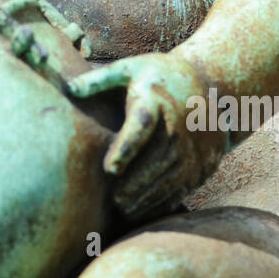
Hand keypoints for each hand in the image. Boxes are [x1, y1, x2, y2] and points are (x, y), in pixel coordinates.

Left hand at [69, 51, 224, 220]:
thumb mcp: (132, 68)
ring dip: (150, 195)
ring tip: (125, 208)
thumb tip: (69, 88)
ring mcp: (194, 146)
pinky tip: (146, 209)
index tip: (110, 168)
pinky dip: (166, 200)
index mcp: (156, 100)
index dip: (127, 148)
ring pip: (172, 176)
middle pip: (158, 158)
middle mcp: (179, 125)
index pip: (142, 125)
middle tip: (114, 199)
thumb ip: (100, 80)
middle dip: (136, 181)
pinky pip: (184, 186)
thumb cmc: (158, 77)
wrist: (209, 85)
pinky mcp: (202, 161)